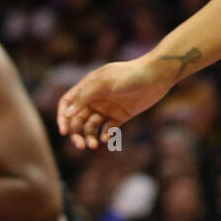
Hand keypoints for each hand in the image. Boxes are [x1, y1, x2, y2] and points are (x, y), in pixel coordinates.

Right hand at [57, 55, 174, 148]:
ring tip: (95, 145)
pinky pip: (108, 128)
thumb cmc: (130, 75)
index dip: (63, 117)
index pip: (68, 103)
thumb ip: (85, 96)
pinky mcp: (121, 115)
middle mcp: (95, 98)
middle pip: (78, 119)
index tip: (64, 132)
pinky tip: (107, 137)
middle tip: (80, 145)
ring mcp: (108, 107)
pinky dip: (106, 135)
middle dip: (77, 133)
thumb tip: (68, 114)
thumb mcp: (105, 83)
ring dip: (90, 136)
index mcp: (88, 87)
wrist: (157, 75)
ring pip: (92, 126)